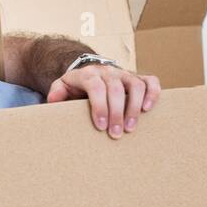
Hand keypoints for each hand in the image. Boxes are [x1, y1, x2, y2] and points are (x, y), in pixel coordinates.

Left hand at [46, 64, 160, 137]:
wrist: (88, 74)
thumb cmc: (75, 88)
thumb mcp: (61, 88)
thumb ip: (56, 93)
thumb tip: (53, 101)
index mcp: (88, 74)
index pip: (96, 87)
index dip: (100, 106)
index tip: (100, 126)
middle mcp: (108, 71)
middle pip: (116, 89)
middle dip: (117, 113)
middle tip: (116, 134)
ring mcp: (125, 73)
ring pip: (135, 85)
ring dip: (135, 108)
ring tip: (131, 128)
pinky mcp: (138, 78)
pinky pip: (150, 81)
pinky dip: (153, 94)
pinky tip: (148, 109)